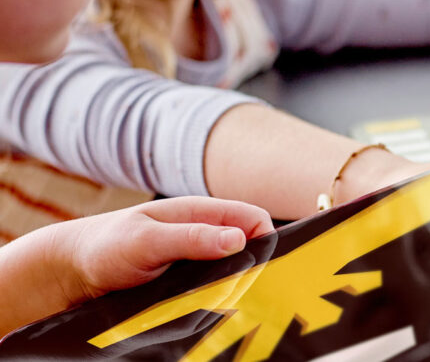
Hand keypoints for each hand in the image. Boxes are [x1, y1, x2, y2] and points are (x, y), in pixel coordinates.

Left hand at [58, 197, 273, 303]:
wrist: (68, 273)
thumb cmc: (103, 247)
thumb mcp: (147, 241)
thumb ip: (192, 238)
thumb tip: (239, 239)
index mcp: (200, 212)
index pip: (253, 220)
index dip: (265, 241)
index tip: (259, 268)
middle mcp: (202, 233)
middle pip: (247, 249)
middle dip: (248, 271)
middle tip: (233, 294)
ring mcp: (193, 258)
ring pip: (231, 273)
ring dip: (228, 290)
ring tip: (214, 305)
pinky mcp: (184, 282)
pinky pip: (211, 290)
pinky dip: (212, 301)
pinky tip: (202, 312)